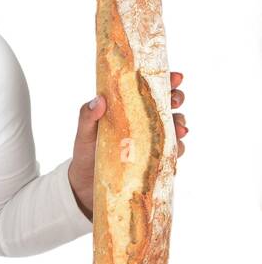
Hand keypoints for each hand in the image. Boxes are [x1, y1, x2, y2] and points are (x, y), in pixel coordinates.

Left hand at [67, 71, 187, 220]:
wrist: (85, 186)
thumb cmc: (85, 153)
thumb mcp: (83, 133)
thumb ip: (87, 116)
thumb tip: (99, 100)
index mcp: (129, 109)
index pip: (151, 89)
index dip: (166, 80)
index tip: (176, 77)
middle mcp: (144, 123)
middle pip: (169, 106)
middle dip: (177, 100)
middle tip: (175, 102)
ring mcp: (152, 142)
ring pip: (175, 128)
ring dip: (181, 126)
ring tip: (179, 129)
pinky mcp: (155, 162)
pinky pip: (172, 154)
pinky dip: (178, 151)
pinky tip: (176, 151)